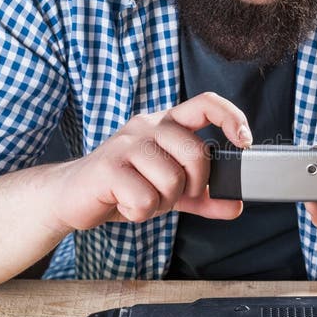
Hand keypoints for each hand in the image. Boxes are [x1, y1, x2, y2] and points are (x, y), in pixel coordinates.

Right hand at [50, 92, 251, 231]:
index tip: (244, 142)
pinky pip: (145, 198)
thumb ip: (203, 197)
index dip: (231, 118)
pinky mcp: (107, 167)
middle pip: (197, 153)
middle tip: (172, 195)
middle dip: (194, 185)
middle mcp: (148, 126)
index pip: (206, 104)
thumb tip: (236, 205)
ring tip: (142, 199)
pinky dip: (140, 212)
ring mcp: (126, 144)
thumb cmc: (123, 187)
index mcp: (166, 124)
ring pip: (172, 179)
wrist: (72, 197)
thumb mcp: (170, 192)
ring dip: (162, 203)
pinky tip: (125, 205)